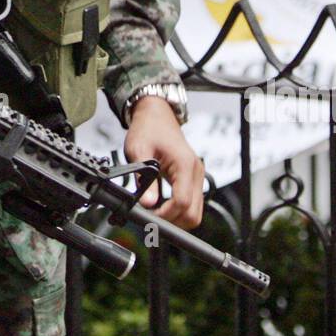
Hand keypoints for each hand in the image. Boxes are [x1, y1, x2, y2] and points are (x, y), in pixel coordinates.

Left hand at [123, 95, 205, 229]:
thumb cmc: (147, 129)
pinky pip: (192, 202)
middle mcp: (196, 171)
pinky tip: (161, 205)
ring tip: (154, 212)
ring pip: (195, 211)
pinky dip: (178, 209)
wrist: (156, 114)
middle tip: (150, 218)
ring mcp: (197, 175)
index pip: (182, 203)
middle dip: (172, 221)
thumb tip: (148, 204)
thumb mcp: (139, 152)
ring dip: (175, 217)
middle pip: (193, 213)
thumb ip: (144, 179)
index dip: (165, 215)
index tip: (148, 215)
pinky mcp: (193, 177)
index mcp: (185, 164)